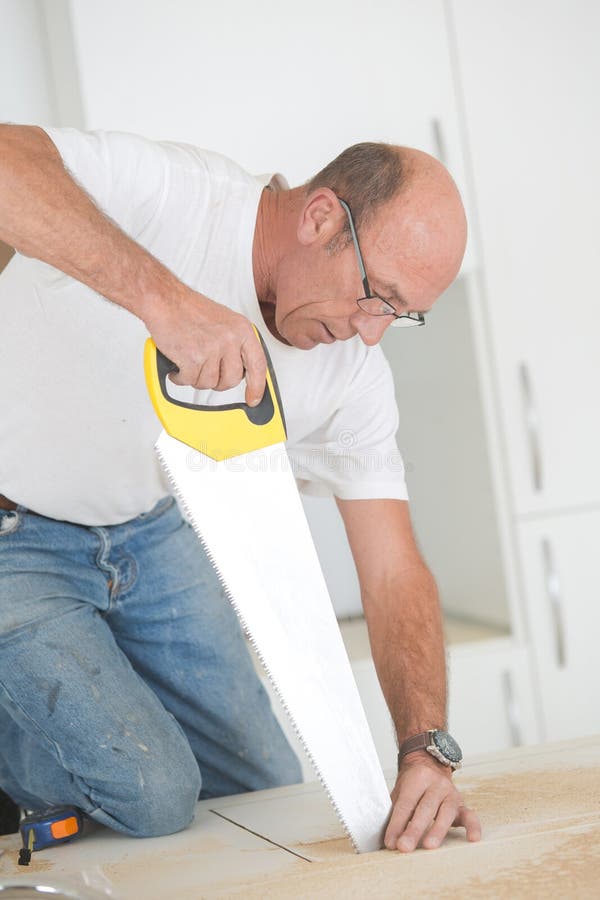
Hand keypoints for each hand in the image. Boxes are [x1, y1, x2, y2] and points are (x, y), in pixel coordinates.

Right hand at [145, 286, 266, 406]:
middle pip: (231, 380)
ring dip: (195, 377)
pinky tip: (178, 364)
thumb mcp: (224, 321)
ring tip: (189, 360)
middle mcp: (230, 339)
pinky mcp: (193, 358)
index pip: (258, 365)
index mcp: (242, 330)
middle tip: (205, 370)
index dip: (257, 386)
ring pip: (208, 383)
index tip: (253, 398)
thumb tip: (241, 369)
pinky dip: (181, 377)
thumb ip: (236, 344)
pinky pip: (190, 381)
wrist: (164, 300)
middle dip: (217, 381)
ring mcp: (212, 349)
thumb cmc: (189, 309)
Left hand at [384, 751, 481, 851]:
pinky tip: (472, 839)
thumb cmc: (412, 784)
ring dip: (437, 831)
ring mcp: (451, 793)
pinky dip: (473, 827)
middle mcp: (436, 784)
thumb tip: (387, 839)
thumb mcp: (400, 791)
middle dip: (414, 830)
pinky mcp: (462, 804)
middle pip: (425, 809)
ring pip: (446, 812)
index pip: (405, 804)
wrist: (429, 764)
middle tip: (405, 847)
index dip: (397, 824)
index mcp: (417, 778)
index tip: (390, 842)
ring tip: (429, 846)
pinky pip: (470, 815)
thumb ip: (395, 812)